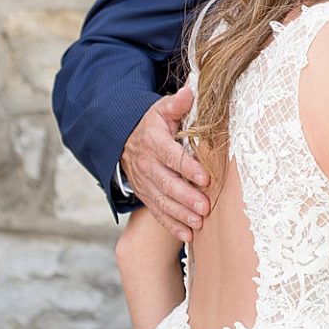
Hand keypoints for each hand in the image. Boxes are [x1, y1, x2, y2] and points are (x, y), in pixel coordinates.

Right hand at [120, 87, 209, 242]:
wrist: (123, 141)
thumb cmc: (151, 125)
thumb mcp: (161, 110)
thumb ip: (177, 104)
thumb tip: (189, 92)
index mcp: (154, 142)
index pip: (172, 156)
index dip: (188, 167)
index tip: (205, 177)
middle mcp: (147, 165)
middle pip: (167, 183)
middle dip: (186, 197)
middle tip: (205, 207)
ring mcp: (145, 183)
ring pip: (162, 201)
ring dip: (181, 214)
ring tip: (199, 223)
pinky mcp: (146, 196)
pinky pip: (158, 213)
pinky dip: (172, 225)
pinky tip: (188, 236)